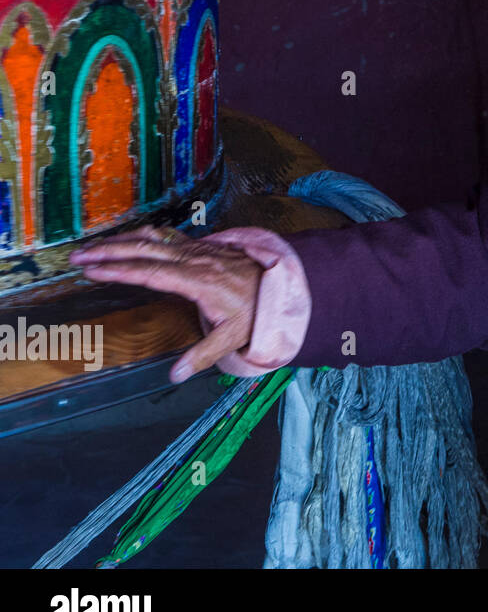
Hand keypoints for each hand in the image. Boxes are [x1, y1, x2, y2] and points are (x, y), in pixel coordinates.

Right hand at [68, 224, 264, 382]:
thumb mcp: (234, 337)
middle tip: (79, 258)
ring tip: (94, 248)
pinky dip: (143, 236)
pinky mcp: (204, 246)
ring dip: (123, 241)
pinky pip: (168, 237)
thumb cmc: (259, 309)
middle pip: (145, 250)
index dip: (119, 270)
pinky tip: (129, 240)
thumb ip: (203, 356)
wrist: (285, 283)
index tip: (92, 271)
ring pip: (155, 239)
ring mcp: (200, 250)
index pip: (150, 272)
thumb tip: (175, 375)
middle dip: (109, 252)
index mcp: (199, 280)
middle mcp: (197, 260)